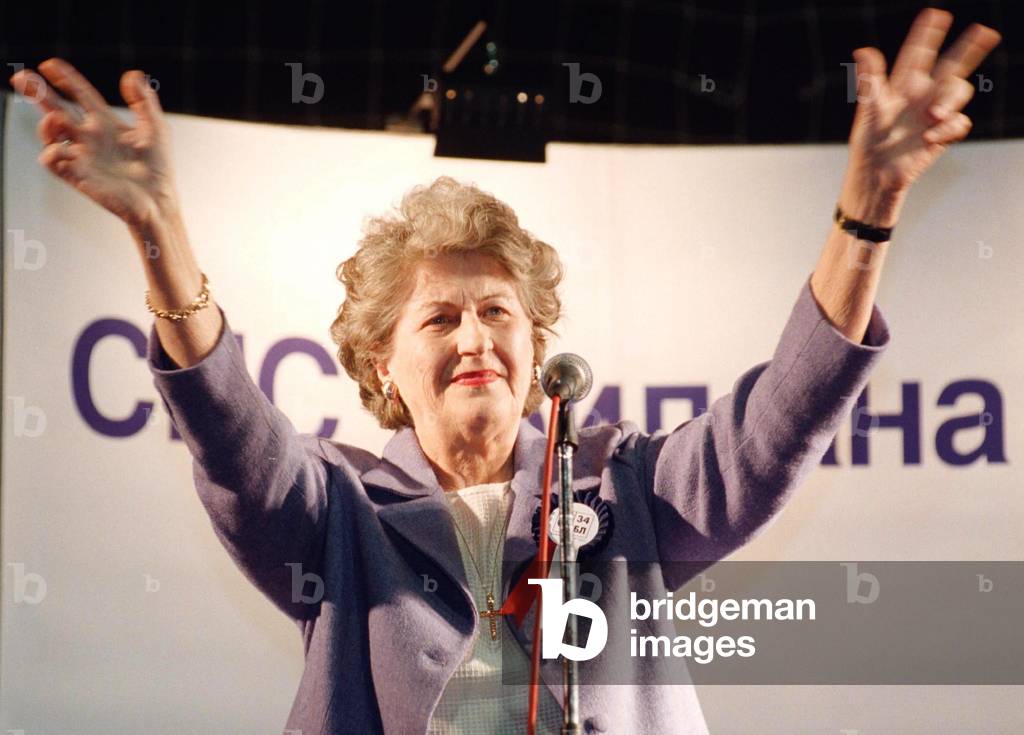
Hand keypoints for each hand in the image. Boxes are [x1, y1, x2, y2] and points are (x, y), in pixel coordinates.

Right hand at [9, 58, 177, 229]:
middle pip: (56, 109)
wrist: (158, 200)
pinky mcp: (78, 176)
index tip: (50, 64)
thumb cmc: (158, 167)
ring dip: (47, 124)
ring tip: (56, 117)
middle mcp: (89, 138)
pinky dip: (52, 152)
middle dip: (37, 93)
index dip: (66, 78)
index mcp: (105, 123)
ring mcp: (82, 156)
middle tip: (22, 78)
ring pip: (50, 135)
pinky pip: (53, 162)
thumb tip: (133, 74)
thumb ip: (144, 101)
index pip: (80, 95)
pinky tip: (62, 148)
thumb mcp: (156, 128)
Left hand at [842, 8, 1000, 222]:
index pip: (918, 54)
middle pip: (952, 65)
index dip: (927, 34)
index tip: (936, 14)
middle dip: (969, 48)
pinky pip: (959, 122)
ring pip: (959, 91)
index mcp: (903, 85)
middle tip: (985, 31)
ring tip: (933, 115)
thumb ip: (870, 78)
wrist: (875, 173)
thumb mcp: (869, 107)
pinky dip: (948, 127)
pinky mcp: (942, 134)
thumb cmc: (868, 141)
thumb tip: (863, 50)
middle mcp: (922, 96)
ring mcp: (934, 114)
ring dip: (950, 99)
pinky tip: (930, 137)